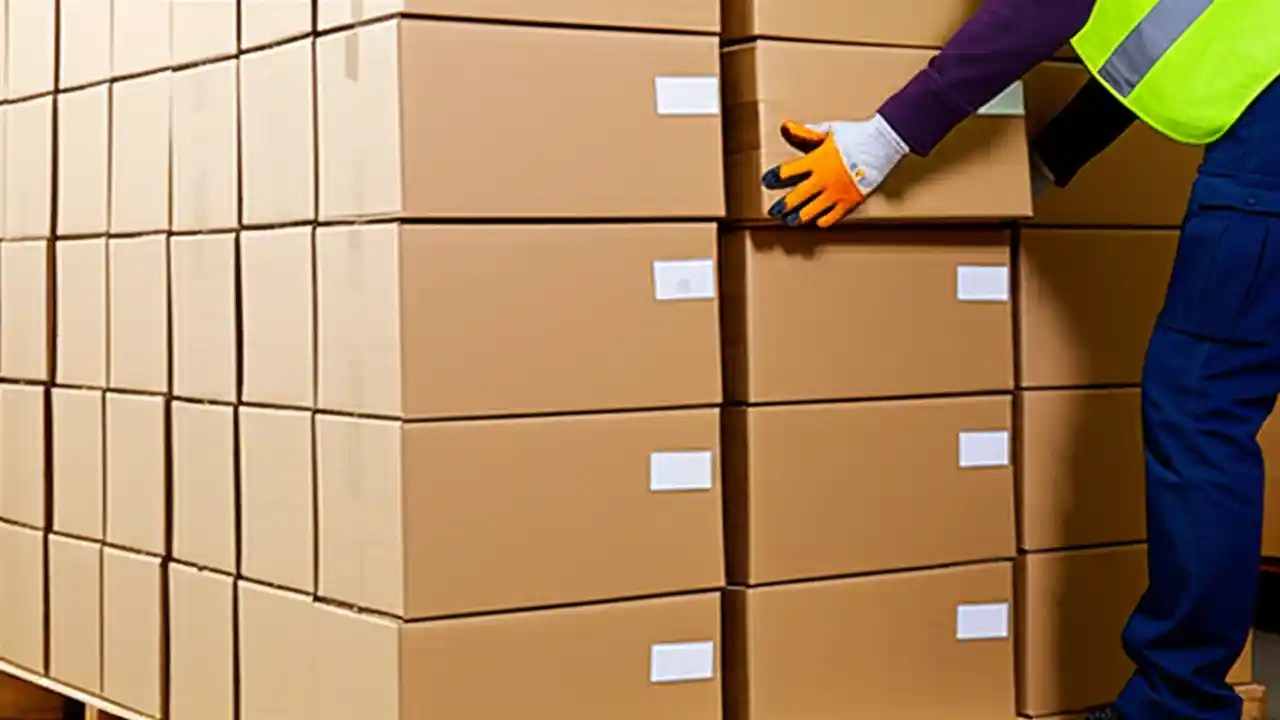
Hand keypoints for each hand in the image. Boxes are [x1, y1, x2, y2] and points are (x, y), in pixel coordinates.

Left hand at [762, 115, 907, 227]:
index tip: (767, 181)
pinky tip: (817, 220)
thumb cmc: (856, 135)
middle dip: (781, 206)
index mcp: (815, 160)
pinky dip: (821, 220)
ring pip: (809, 212)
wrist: (883, 143)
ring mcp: (835, 193)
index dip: (774, 178)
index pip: (786, 173)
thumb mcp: (828, 130)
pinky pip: (831, 218)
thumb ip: (805, 133)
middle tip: (773, 211)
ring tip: (790, 220)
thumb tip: (785, 126)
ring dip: (797, 217)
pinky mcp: (849, 202)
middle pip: (794, 198)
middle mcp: (823, 179)